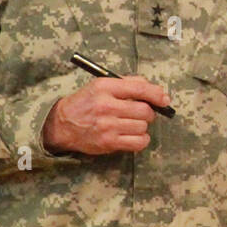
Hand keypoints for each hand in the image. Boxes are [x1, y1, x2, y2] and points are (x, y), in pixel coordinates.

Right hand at [42, 76, 167, 154]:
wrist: (61, 124)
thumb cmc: (86, 103)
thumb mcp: (101, 85)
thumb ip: (128, 83)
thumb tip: (155, 90)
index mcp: (104, 87)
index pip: (139, 88)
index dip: (156, 94)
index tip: (164, 99)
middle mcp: (106, 106)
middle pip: (144, 110)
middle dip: (149, 113)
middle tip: (142, 113)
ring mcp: (107, 126)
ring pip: (142, 127)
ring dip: (142, 126)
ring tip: (131, 124)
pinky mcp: (108, 142)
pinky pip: (138, 142)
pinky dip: (142, 140)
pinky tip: (134, 135)